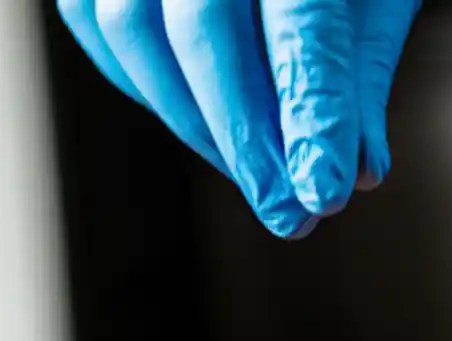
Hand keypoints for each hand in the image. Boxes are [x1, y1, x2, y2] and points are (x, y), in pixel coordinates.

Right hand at [57, 0, 419, 237]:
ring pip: (131, 24)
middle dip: (242, 133)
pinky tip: (198, 123)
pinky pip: (94, 18)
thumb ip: (357, 75)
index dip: (312, 113)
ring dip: (191, 121)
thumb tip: (357, 171)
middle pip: (202, 23)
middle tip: (286, 211)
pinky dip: (142, 84)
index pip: (302, 23)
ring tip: (252, 175)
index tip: (325, 192)